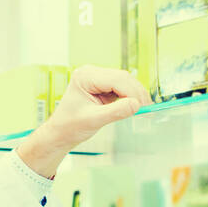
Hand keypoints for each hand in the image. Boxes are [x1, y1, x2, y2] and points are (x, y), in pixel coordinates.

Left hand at [17, 65, 152, 178]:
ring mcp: (97, 78)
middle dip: (135, 93)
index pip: (116, 79)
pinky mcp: (102, 86)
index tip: (143, 106)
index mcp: (85, 76)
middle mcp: (91, 73)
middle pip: (122, 78)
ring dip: (134, 95)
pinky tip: (132, 107)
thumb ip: (116, 112)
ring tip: (141, 110)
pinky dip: (129, 97)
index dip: (132, 92)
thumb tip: (136, 105)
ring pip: (124, 82)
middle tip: (146, 109)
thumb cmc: (70, 126)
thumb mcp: (94, 120)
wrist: (61, 133)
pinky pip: (121, 88)